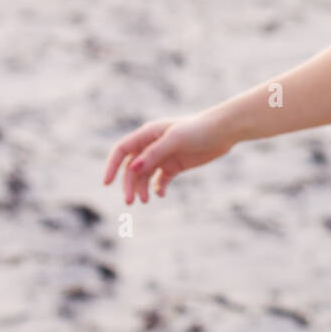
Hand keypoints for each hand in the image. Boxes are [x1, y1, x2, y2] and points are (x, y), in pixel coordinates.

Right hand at [102, 108, 235, 204]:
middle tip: (131, 201)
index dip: (112, 166)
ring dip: (142, 188)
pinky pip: (160, 180)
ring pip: (145, 176)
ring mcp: (163, 156)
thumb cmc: (199, 129)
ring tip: (146, 200)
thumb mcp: (175, 139)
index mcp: (148, 134)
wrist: (223, 132)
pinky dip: (158, 188)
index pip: (122, 150)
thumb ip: (154, 153)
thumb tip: (133, 167)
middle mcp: (152, 145)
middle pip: (132, 167)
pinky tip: (161, 194)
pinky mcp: (174, 166)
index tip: (107, 183)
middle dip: (129, 184)